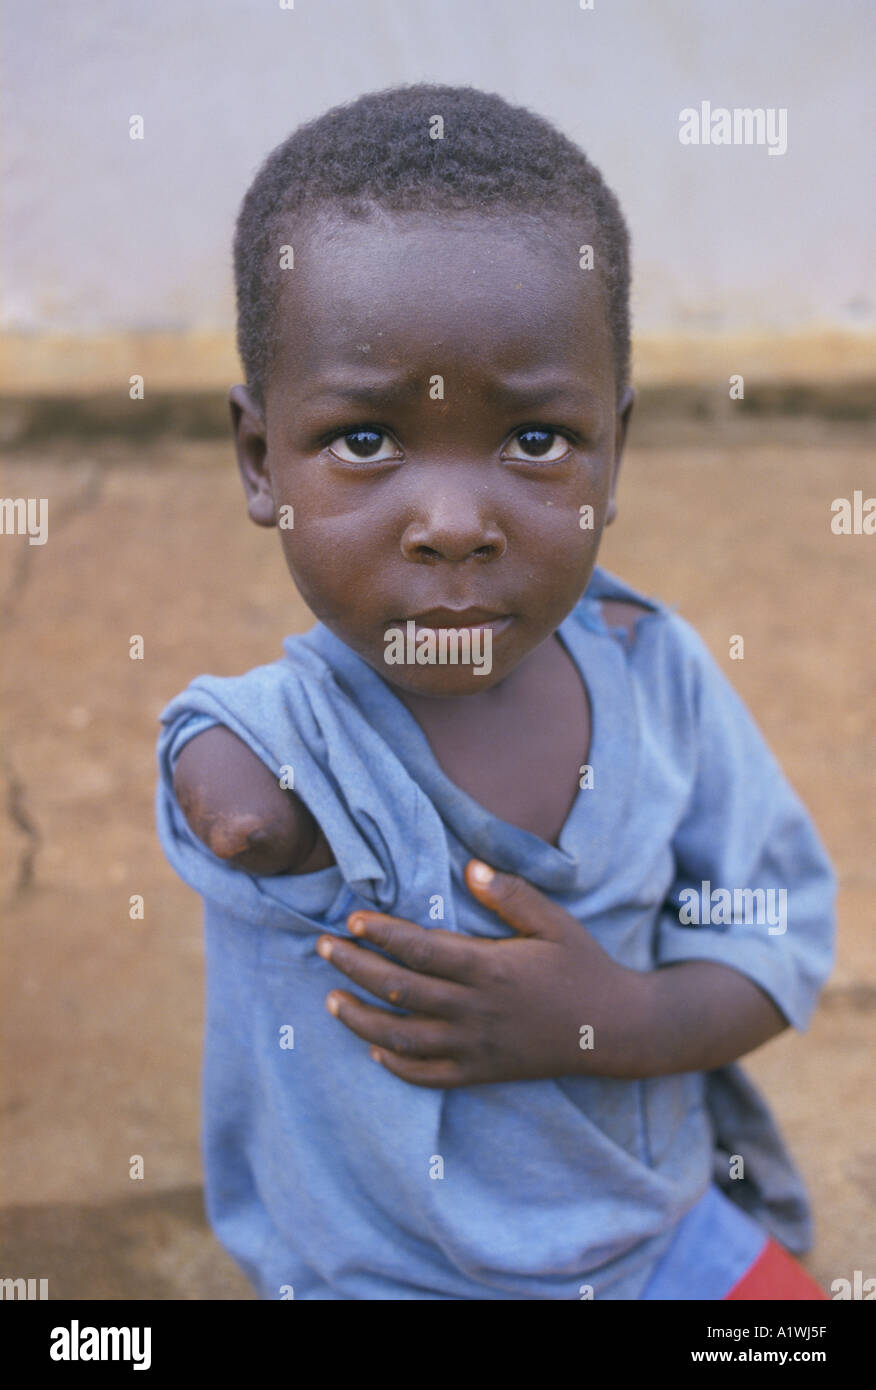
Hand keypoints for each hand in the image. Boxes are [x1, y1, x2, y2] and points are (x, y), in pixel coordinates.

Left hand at [316, 860, 651, 1087]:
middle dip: (354, 968)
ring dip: (360, 1019)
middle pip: (399, 989)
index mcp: (490, 968)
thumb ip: (510, 894)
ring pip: (402, 1037)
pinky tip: (373, 1049)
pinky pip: (427, 1076)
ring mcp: (476, 1046)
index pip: (419, 949)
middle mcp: (475, 1010)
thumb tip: (469, 867)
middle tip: (324, 948)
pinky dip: (395, 1065)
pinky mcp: (481, 1072)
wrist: (614, 1030)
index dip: (380, 934)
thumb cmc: (583, 967)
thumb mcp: (554, 922)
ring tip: (332, 1000)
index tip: (352, 920)